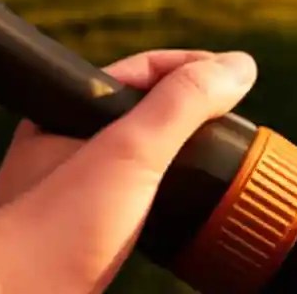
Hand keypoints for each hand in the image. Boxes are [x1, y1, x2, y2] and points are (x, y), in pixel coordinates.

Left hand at [0, 49, 256, 292]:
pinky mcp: (90, 232)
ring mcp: (80, 191)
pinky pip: (145, 201)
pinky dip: (175, 201)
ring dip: (189, 162)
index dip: (197, 67)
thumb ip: (183, 104)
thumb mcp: (131, 150)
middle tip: (240, 127)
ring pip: (149, 159)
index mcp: (68, 113)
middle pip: (151, 112)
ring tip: (225, 169)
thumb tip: (240, 64)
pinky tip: (190, 215)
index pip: (147, 69)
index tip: (239, 80)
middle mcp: (71, 146)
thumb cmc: (57, 229)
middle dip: (199, 116)